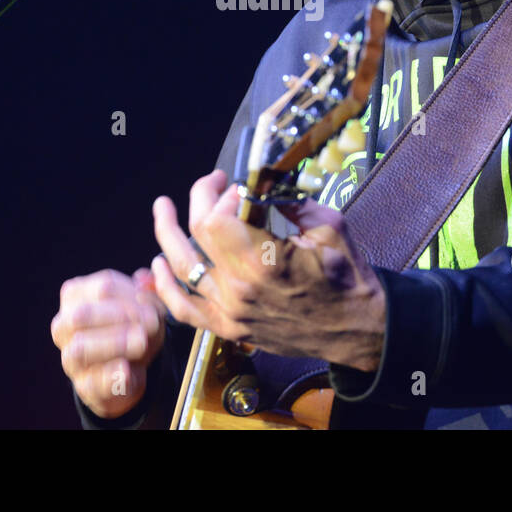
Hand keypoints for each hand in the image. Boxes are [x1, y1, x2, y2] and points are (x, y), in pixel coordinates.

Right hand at [51, 267, 166, 419]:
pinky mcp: (84, 386)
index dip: (131, 295)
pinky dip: (110, 375)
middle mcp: (64, 325)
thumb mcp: (144, 306)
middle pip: (81, 316)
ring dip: (114, 343)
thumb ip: (147, 290)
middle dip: (118, 317)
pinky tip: (127, 369)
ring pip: (80, 349)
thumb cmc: (133, 326)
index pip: (103, 287)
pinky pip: (92, 382)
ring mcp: (70, 358)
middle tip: (150, 323)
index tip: (153, 306)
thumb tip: (146, 278)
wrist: (131, 367)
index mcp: (76, 296)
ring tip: (141, 342)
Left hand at [150, 169, 385, 370]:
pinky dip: (165, 287)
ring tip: (163, 208)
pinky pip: (184, 310)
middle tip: (211, 182)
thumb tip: (262, 182)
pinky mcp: (228, 328)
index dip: (219, 197)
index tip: (237, 186)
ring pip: (180, 269)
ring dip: (166, 234)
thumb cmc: (346, 278)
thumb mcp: (330, 226)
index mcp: (265, 262)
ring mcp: (230, 312)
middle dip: (199, 200)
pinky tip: (155, 265)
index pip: (214, 221)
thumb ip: (291, 201)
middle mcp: (239, 289)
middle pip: (195, 237)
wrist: (356, 329)